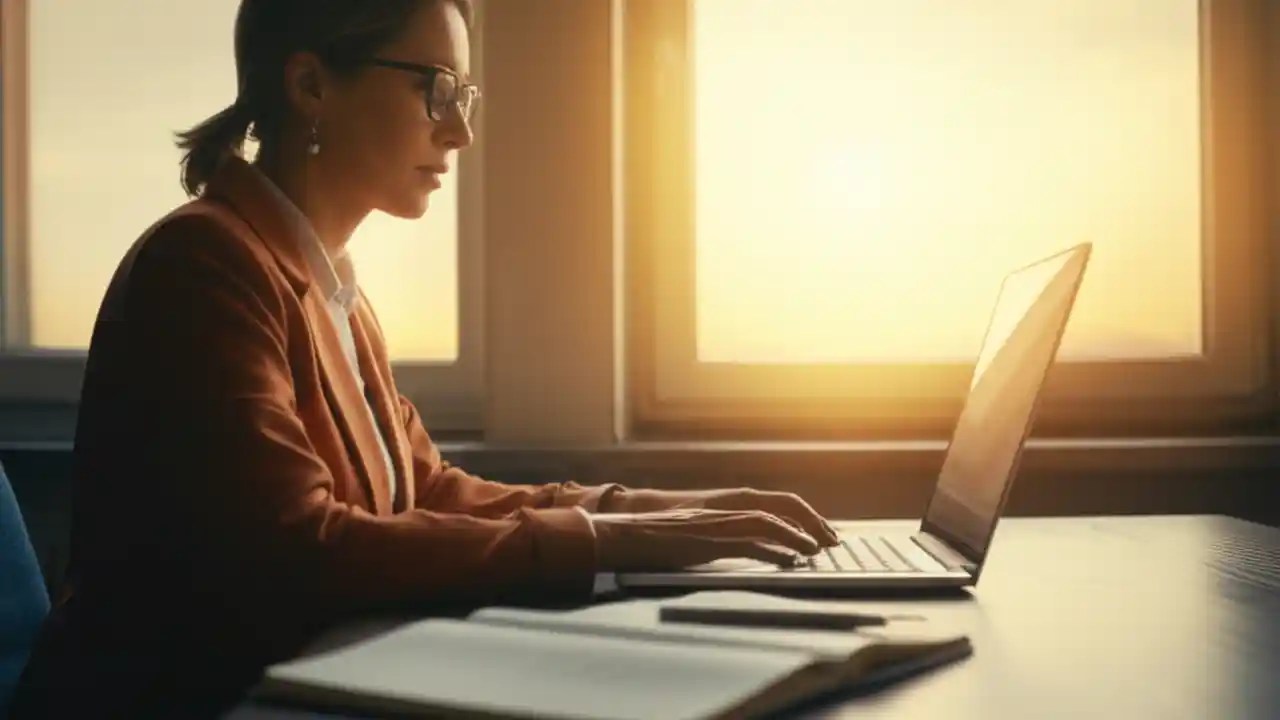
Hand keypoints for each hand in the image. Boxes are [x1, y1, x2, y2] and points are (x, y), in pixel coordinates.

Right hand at [591, 509, 821, 570]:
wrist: (625, 535)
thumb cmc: (656, 538)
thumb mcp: (698, 532)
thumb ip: (724, 535)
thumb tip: (754, 549)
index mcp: (723, 504)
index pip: (773, 502)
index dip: (800, 515)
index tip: (820, 530)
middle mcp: (725, 508)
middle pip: (779, 506)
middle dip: (810, 521)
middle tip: (832, 539)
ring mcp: (718, 522)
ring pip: (769, 521)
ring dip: (798, 534)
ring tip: (818, 549)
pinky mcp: (709, 540)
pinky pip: (751, 542)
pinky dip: (775, 549)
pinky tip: (791, 559)